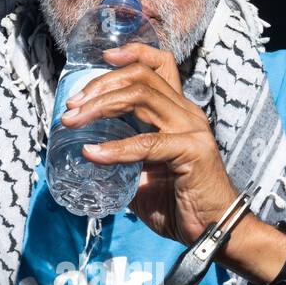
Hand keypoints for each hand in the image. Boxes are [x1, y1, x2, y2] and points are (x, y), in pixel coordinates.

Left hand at [59, 41, 240, 246]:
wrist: (213, 231)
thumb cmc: (181, 206)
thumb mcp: (144, 178)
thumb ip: (123, 163)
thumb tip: (89, 159)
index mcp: (178, 113)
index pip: (161, 64)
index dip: (133, 53)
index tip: (103, 58)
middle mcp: (186, 114)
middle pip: (141, 77)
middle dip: (100, 86)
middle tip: (71, 107)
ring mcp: (191, 130)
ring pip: (141, 97)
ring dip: (100, 106)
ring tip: (74, 122)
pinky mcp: (192, 151)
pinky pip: (146, 144)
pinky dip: (115, 149)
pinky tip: (92, 154)